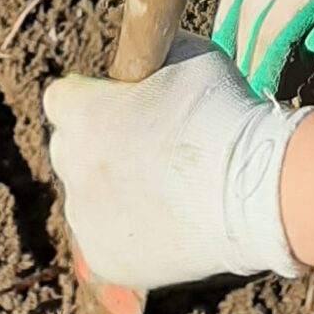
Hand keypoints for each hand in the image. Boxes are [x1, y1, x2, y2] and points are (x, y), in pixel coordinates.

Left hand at [43, 33, 304, 289]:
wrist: (251, 190)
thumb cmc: (222, 112)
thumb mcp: (189, 55)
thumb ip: (152, 56)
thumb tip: (147, 57)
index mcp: (82, 114)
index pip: (61, 97)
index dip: (92, 96)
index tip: (122, 102)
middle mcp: (72, 165)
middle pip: (70, 147)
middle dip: (98, 143)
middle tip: (149, 144)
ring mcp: (85, 217)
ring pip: (87, 196)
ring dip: (112, 189)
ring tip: (168, 187)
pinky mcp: (103, 258)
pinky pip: (105, 237)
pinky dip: (128, 230)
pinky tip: (168, 219)